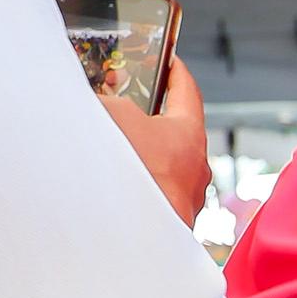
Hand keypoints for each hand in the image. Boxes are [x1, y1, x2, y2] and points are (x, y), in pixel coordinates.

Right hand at [100, 52, 212, 226]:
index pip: (187, 92)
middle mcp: (194, 168)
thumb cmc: (135, 171)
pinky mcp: (166, 221)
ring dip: (135, 155)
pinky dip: (130, 183)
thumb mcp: (114, 115)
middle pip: (172, 132)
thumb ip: (110, 103)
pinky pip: (147, 192)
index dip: (176, 72)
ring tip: (106, 147)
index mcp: (189, 135)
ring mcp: (182, 198)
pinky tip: (105, 182)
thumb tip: (102, 106)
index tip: (171, 60)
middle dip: (147, 117)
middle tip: (125, 103)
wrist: (135, 236)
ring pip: (158, 166)